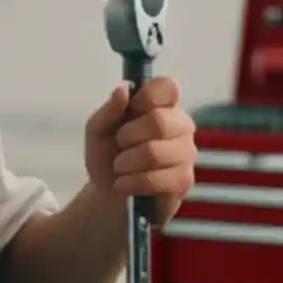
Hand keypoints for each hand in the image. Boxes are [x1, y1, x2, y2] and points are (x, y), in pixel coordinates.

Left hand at [84, 76, 196, 224]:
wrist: (109, 195)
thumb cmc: (107, 156)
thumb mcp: (97, 131)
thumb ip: (109, 110)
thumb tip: (123, 89)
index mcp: (161, 105)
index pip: (168, 86)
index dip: (146, 96)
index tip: (129, 111)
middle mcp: (180, 124)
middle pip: (160, 121)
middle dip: (127, 136)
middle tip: (119, 145)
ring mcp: (186, 152)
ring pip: (155, 152)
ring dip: (126, 163)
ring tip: (119, 167)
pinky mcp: (184, 180)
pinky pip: (157, 179)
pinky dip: (132, 183)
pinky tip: (123, 184)